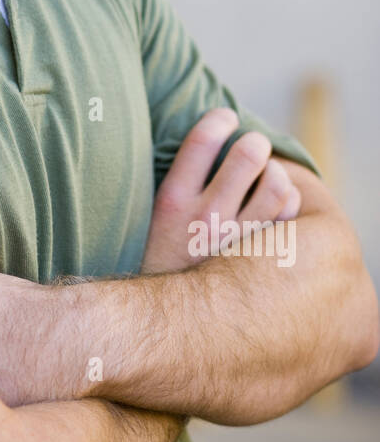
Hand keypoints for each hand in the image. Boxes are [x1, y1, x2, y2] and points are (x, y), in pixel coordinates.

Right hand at [140, 107, 301, 275]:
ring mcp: (237, 242)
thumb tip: (206, 141)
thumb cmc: (160, 259)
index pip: (201, 141)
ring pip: (276, 183)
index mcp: (172, 203)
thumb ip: (177, 184)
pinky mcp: (260, 262)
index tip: (225, 118)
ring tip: (266, 174)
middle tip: (253, 147)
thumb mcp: (152, 219)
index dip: (219, 120)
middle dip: (255, 143)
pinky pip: (289, 216)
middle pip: (248, 155)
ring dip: (275, 171)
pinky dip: (287, 202)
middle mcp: (205, 220)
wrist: (163, 323)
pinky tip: (275, 204)